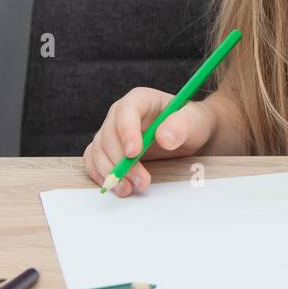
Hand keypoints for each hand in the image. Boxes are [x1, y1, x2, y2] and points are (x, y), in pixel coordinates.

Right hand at [81, 87, 214, 196]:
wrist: (190, 136)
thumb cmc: (192, 123)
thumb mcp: (194, 121)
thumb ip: (182, 125)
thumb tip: (164, 138)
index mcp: (140, 100)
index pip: (125, 111)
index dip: (126, 131)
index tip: (134, 153)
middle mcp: (120, 115)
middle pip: (109, 135)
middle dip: (121, 161)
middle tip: (141, 180)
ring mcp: (112, 132)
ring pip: (98, 150)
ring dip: (110, 172)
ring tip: (129, 189)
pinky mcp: (109, 149)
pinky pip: (93, 160)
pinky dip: (100, 174)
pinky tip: (115, 186)